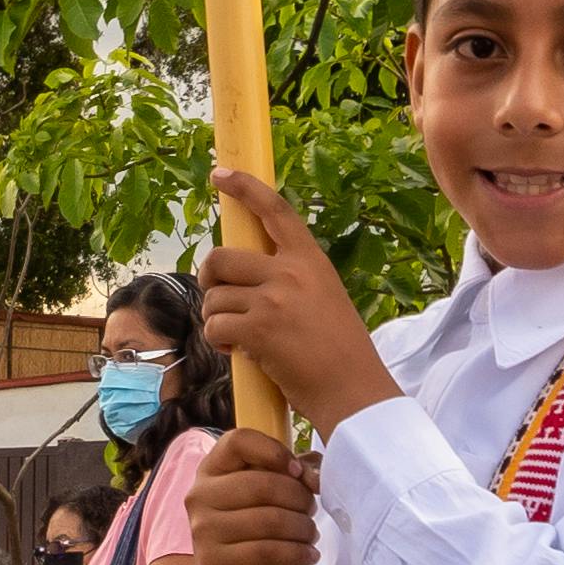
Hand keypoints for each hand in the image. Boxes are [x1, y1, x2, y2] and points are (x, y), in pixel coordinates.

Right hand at [187, 434, 320, 564]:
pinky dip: (297, 553)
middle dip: (300, 498)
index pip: (238, 441)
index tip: (297, 472)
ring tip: (311, 535)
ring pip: (269, 520)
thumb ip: (292, 473)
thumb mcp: (266, 497)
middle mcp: (199, 496)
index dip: (275, 451)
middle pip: (263, 483)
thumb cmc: (255, 535)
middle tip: (312, 511)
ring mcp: (202, 532)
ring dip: (303, 528)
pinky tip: (308, 555)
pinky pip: (267, 552)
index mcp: (210, 470)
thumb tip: (314, 475)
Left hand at [198, 170, 392, 435]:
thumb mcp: (324, 298)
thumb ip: (290, 280)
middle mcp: (291, 272)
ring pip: (214, 297)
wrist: (353, 390)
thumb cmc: (340, 352)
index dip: (244, 188)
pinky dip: (219, 342)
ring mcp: (273, 299)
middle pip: (222, 256)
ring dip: (217, 320)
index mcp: (310, 260)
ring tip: (240, 339)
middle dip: (209, 278)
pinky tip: (239, 353)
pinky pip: (215, 325)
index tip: (220, 174)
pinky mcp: (258, 328)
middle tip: (219, 298)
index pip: (275, 211)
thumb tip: (242, 279)